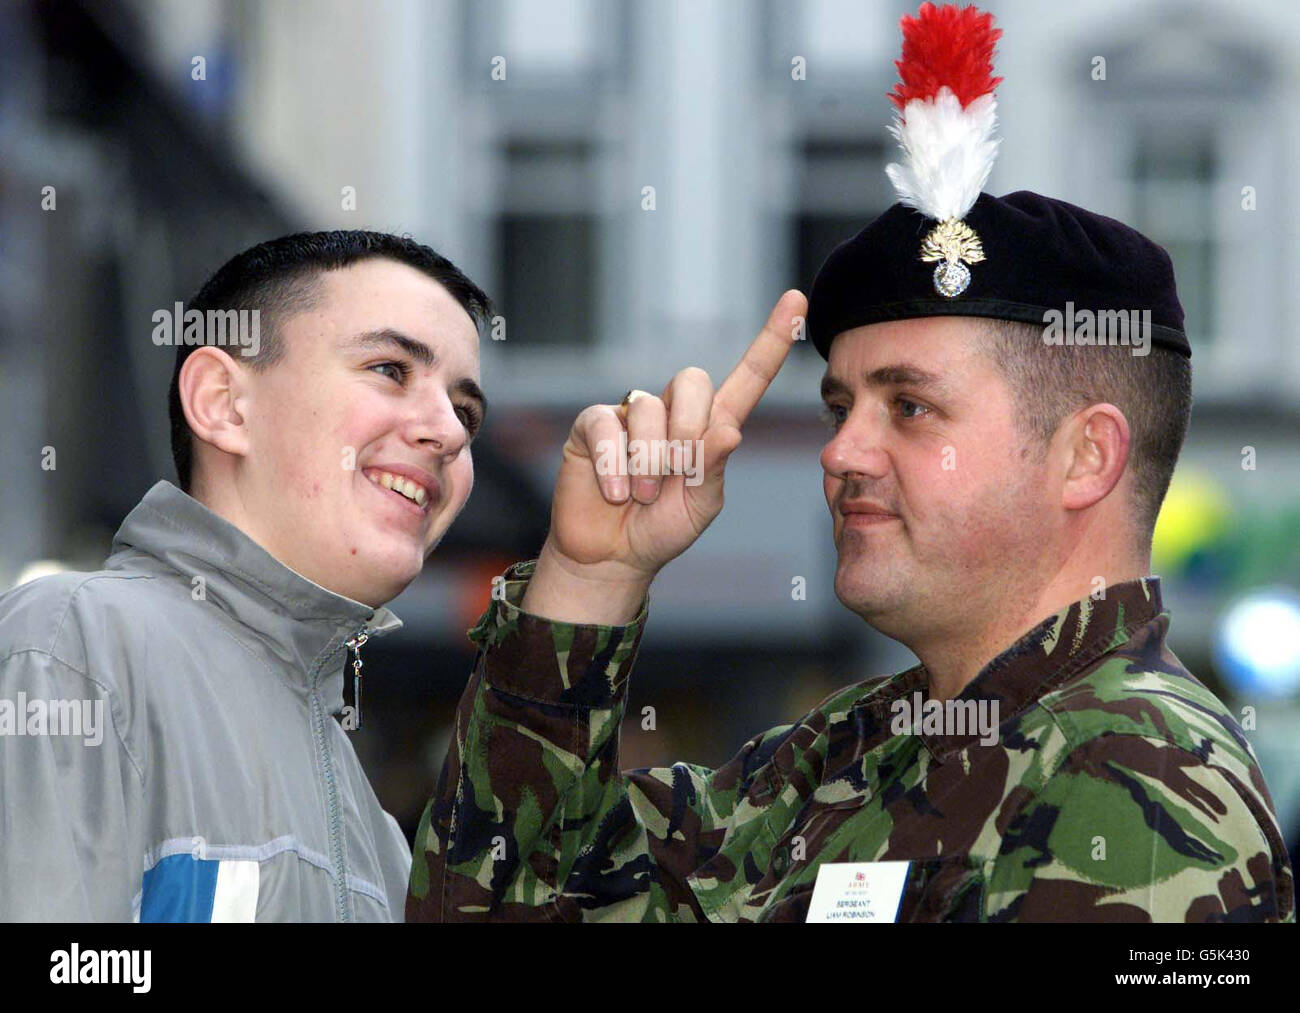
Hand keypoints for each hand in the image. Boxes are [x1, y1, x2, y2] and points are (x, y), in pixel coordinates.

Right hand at [522, 290, 807, 623]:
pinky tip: (616, 493)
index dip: (771, 340)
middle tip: (676, 473)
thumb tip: (728, 430)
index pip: (747, 377)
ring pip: (648, 407)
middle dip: (687, 430)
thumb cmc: (661, 528)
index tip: (798, 299)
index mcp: (711, 427)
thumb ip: (714, 470)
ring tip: (643, 495)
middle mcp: (672, 411)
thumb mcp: (700, 506)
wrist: (612, 555)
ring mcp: (630, 415)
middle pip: (692, 380)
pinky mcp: (593, 425)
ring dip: (649, 462)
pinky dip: (615, 467)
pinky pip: (608, 427)